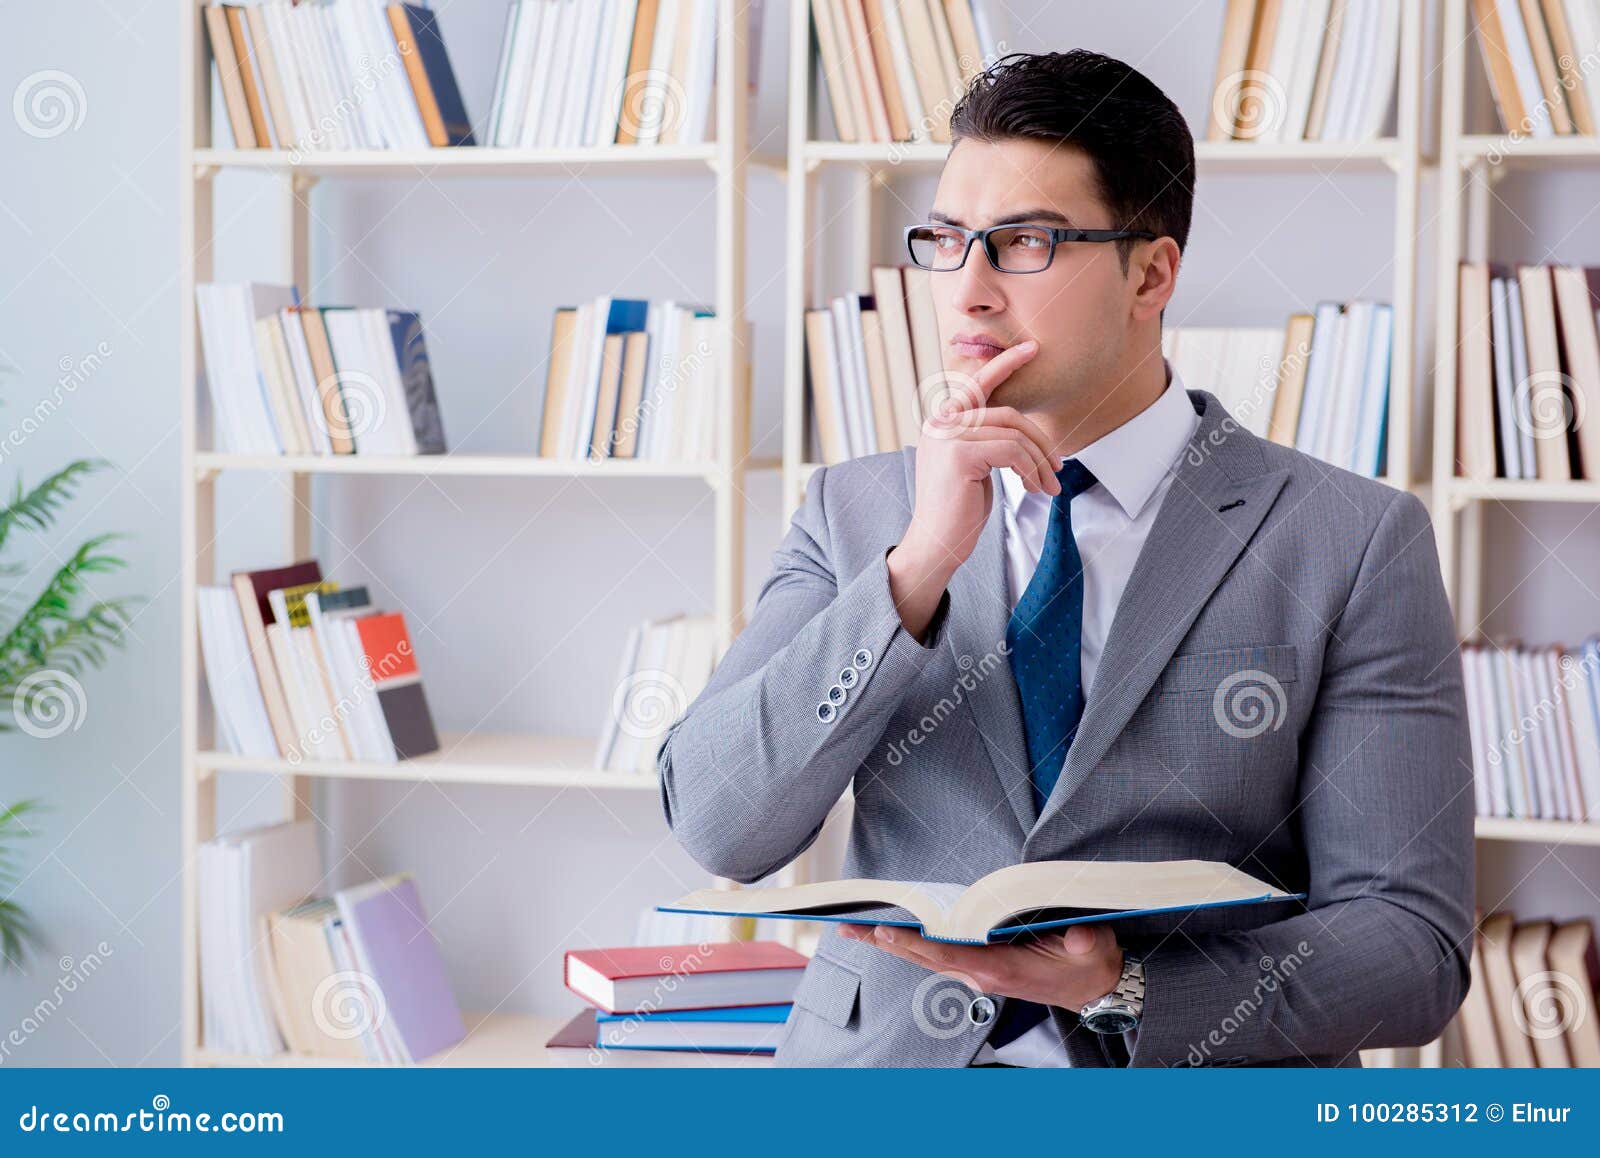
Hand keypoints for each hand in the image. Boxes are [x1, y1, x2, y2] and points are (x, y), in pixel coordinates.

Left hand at [837, 920, 1123, 1011]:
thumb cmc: (1089, 963)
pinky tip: (895, 935)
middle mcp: (982, 974)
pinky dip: (912, 945)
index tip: (886, 931)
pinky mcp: (981, 969)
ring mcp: (979, 974)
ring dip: (892, 945)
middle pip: (925, 957)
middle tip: (848, 928)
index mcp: (1001, 969)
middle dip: (886, 943)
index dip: (917, 942)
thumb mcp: (1093, 948)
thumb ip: (1085, 942)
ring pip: (927, 958)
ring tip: (858, 930)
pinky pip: (938, 956)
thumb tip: (1079, 936)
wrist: (1094, 988)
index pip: (950, 954)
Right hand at [887, 340, 1056, 639]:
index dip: (1005, 364)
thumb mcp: (974, 467)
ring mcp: (948, 436)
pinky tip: (1035, 489)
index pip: (977, 384)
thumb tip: (1025, 434)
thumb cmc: (957, 510)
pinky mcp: (960, 454)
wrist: (935, 544)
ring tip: (1049, 486)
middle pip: (1008, 414)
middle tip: (1059, 466)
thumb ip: (988, 441)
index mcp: (942, 422)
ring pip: (1014, 435)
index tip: (1031, 348)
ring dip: (1040, 462)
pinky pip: (1011, 451)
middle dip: (1040, 440)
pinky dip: (1031, 470)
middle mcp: (940, 422)